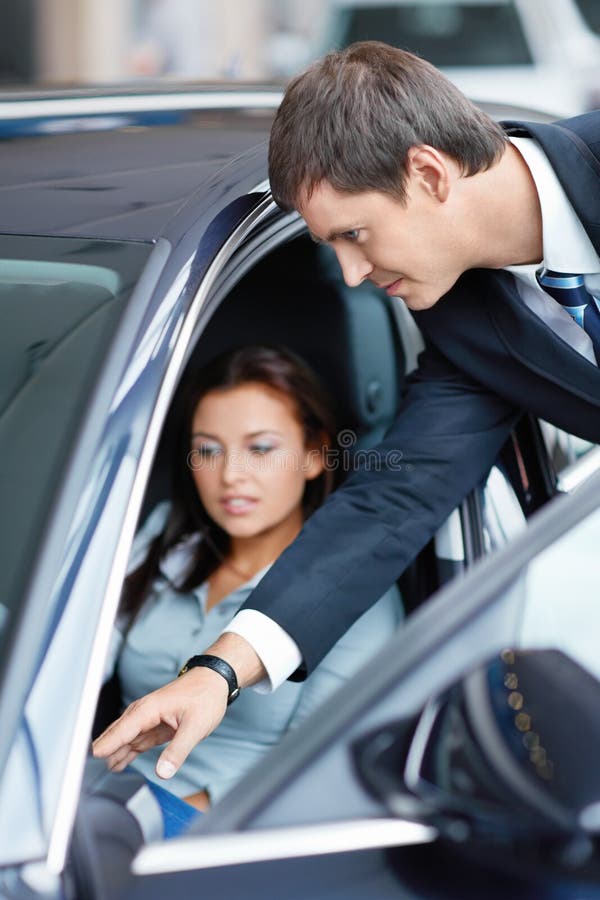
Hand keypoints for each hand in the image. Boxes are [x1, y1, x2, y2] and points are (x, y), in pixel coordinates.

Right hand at [92, 633, 265, 779]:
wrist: (215, 681)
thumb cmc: (206, 696)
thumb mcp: (195, 726)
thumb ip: (178, 750)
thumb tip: (163, 772)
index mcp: (148, 709)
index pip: (121, 731)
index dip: (105, 746)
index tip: (89, 760)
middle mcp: (144, 713)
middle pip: (117, 735)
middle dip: (103, 750)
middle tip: (86, 772)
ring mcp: (149, 719)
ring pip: (125, 739)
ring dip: (114, 754)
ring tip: (99, 774)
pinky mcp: (156, 725)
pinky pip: (136, 741)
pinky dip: (127, 752)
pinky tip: (118, 764)